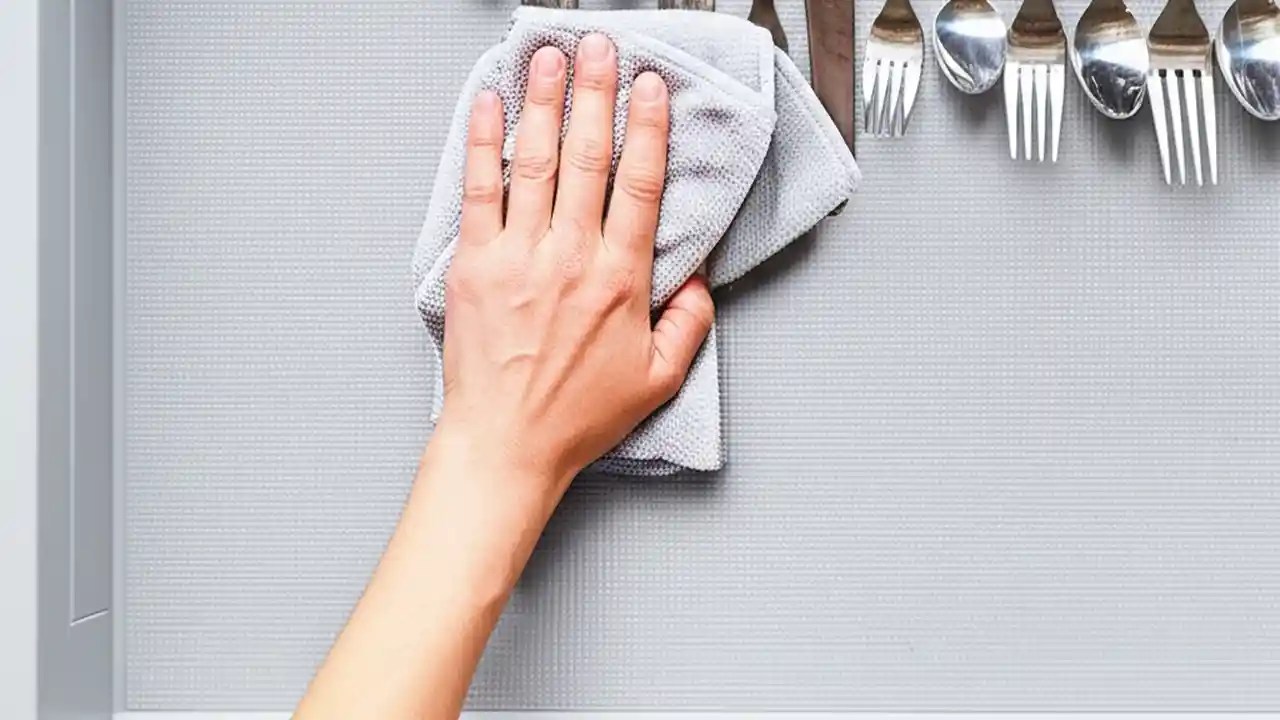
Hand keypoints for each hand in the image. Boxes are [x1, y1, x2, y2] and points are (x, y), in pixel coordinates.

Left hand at [437, 35, 713, 492]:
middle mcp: (570, 257)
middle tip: (599, 46)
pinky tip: (490, 104)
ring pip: (535, 161)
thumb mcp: (659, 379)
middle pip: (587, 156)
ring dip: (544, 101)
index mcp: (620, 279)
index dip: (648, 128)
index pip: (641, 185)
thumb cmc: (578, 416)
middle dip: (595, 93)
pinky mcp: (473, 264)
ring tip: (550, 56)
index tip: (651, 87)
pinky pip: (480, 190)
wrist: (506, 444)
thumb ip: (689, 324)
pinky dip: (484, 142)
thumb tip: (700, 279)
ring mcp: (518, 256)